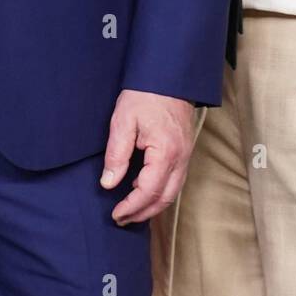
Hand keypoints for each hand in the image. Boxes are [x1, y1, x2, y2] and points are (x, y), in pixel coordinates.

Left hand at [100, 89, 196, 224]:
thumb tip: (109, 183)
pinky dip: (161, 193)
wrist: (169, 76)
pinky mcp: (185, 151)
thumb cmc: (145, 95)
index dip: (131, 207)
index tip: (116, 214)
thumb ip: (117, 154)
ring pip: (172, 192)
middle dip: (142, 213)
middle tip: (121, 219)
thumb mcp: (124, 121)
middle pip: (164, 198)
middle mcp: (181, 158)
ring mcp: (186, 155)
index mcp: (165, 152)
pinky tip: (145, 191)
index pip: (148, 191)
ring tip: (131, 211)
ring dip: (153, 206)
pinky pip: (175, 181)